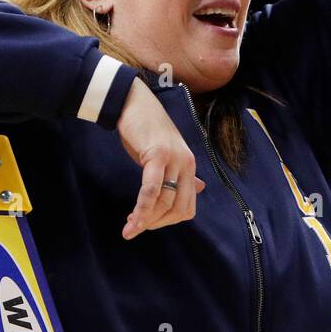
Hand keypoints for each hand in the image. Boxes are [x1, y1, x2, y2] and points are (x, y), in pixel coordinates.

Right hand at [114, 77, 205, 238]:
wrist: (134, 102)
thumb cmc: (147, 130)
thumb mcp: (166, 154)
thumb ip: (180, 174)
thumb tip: (200, 188)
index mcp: (190, 167)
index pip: (187, 208)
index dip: (168, 221)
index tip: (147, 223)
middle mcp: (187, 164)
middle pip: (179, 209)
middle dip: (157, 223)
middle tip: (136, 227)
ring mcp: (174, 159)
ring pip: (165, 201)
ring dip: (147, 220)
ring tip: (130, 229)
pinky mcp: (158, 154)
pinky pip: (151, 188)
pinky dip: (142, 207)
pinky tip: (132, 219)